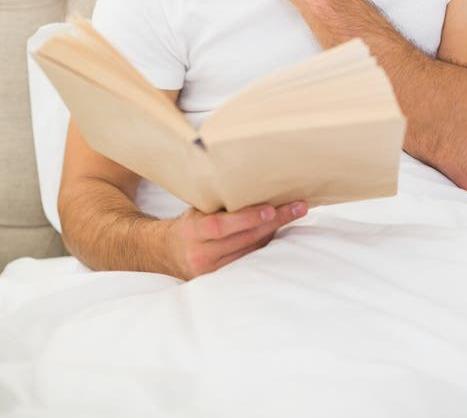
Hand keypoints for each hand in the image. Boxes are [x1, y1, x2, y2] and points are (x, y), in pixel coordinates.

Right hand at [166, 199, 307, 279]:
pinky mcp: (220, 280)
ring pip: (250, 252)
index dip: (248, 218)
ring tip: (292, 215)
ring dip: (273, 234)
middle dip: (274, 222)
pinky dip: (263, 246)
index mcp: (192, 231)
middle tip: (297, 208)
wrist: (167, 252)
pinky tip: (276, 232)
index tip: (272, 208)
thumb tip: (255, 187)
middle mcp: (201, 254)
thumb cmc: (188, 224)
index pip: (222, 225)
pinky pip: (248, 261)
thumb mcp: (197, 210)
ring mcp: (211, 271)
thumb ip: (219, 204)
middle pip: (244, 239)